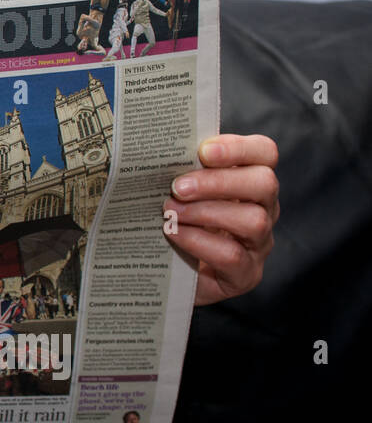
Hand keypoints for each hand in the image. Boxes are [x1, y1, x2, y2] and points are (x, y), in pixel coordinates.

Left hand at [163, 134, 279, 305]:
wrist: (168, 272)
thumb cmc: (176, 219)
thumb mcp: (180, 189)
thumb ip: (181, 168)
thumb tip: (158, 149)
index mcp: (250, 179)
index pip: (264, 152)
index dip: (238, 148)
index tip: (203, 151)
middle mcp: (264, 208)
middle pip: (263, 183)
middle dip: (218, 181)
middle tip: (177, 187)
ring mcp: (259, 243)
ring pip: (253, 220)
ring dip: (206, 212)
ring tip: (171, 211)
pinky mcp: (246, 275)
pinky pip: (232, 255)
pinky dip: (199, 241)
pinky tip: (174, 233)